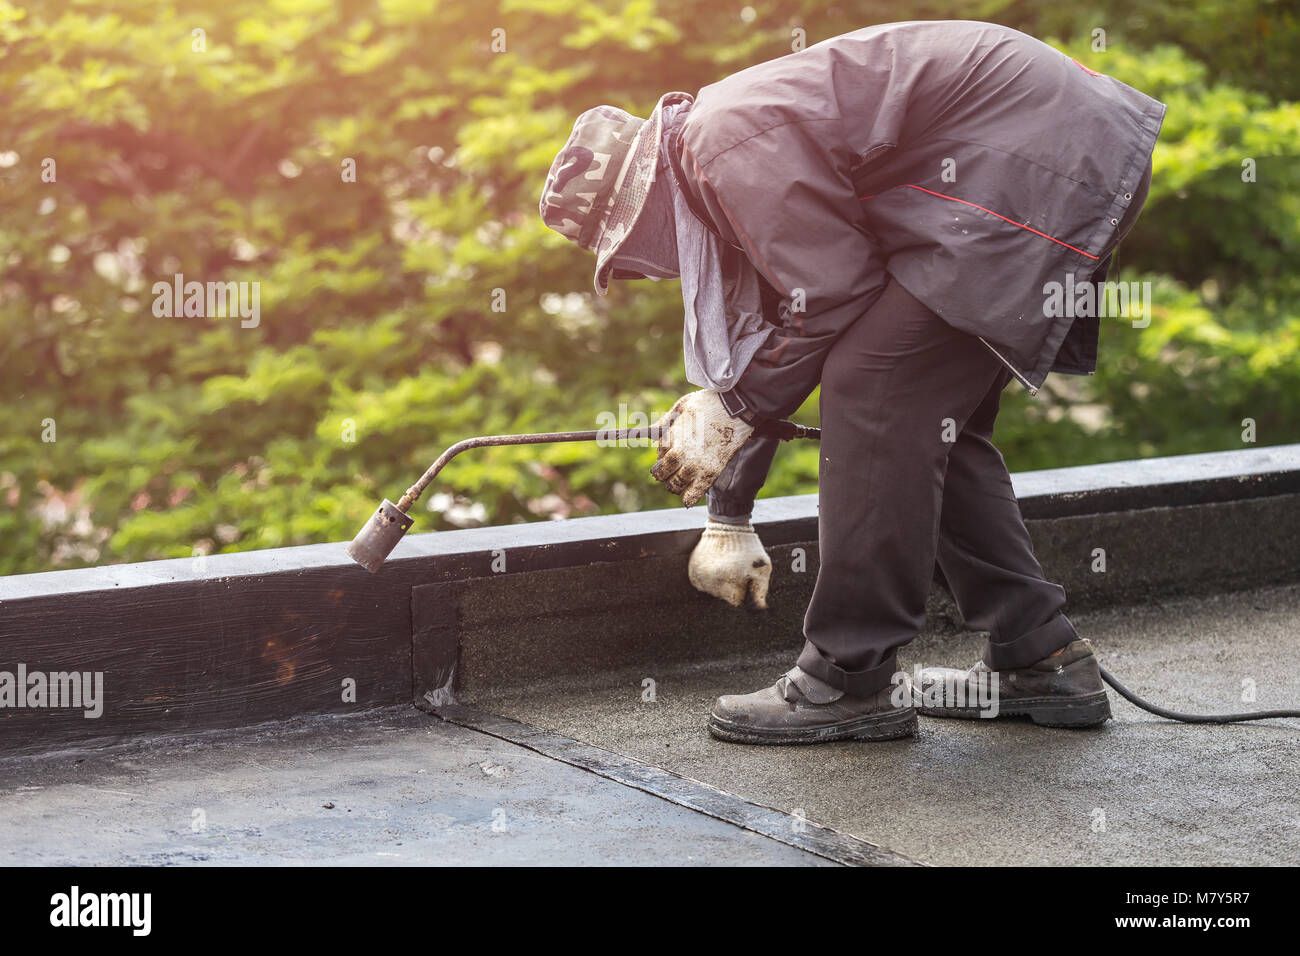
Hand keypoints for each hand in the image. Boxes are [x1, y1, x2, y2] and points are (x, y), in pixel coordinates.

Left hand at [651, 390, 753, 506]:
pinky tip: (686, 501)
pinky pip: (696, 492)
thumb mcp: (682, 405)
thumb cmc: (709, 402)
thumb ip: (667, 420)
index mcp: (672, 437)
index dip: (662, 456)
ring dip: (674, 486)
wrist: (736, 408)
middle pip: (663, 473)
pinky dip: (689, 498)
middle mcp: (681, 454)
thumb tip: (654, 431)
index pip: (660, 454)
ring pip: (677, 485)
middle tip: (665, 476)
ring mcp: (696, 465)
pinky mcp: (712, 472)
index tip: (665, 457)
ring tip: (675, 485)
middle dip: (662, 475)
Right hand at [688, 519, 771, 607]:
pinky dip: (709, 580)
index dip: (744, 592)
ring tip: (726, 567)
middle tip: (737, 570)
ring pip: (713, 592)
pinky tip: (716, 567)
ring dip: (720, 584)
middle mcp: (712, 580)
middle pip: (724, 597)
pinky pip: (702, 584)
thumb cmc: (749, 548)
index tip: (746, 579)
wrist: (727, 526)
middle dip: (732, 588)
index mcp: (730, 581)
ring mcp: (700, 575)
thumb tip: (759, 610)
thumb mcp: (762, 568)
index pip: (737, 602)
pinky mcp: (693, 571)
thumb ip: (761, 591)